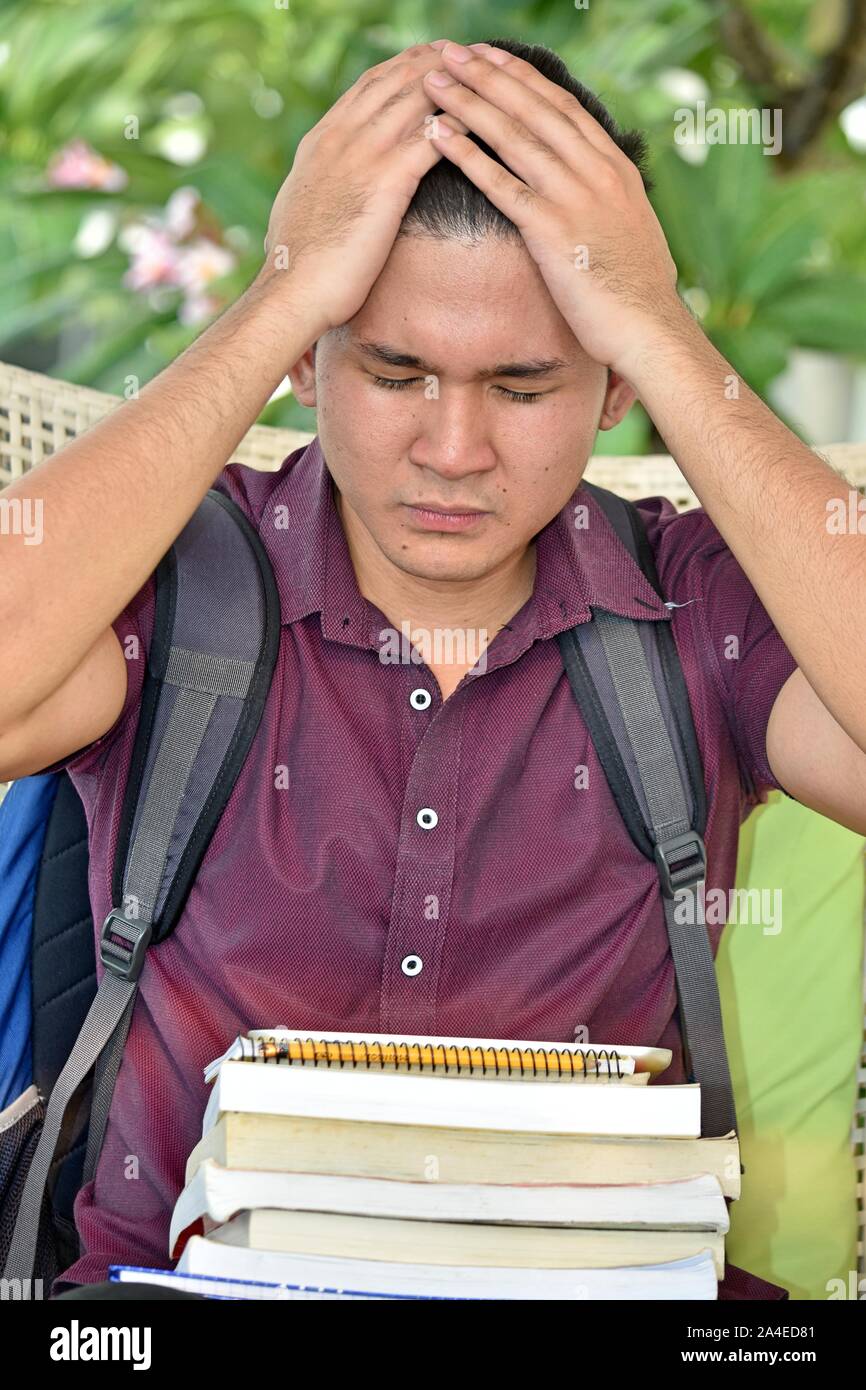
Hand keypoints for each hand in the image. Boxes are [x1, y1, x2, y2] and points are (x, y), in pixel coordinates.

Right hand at [258, 44, 467, 338]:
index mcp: (322, 141)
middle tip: (472, 56)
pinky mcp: (386, 181)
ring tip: (489, 79)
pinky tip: (487, 122)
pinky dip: (461, 124)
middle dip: (438, 62)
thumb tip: (328, 190)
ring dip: (457, 84)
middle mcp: (341, 136)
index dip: (404, 68)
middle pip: (397, 79)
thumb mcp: (305, 209)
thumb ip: (323, 186)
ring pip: (417, 97)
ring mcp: (362, 154)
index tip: (432, 60)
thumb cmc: (298, 266)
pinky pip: (434, 137)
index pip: (369, 85)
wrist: (291, 291)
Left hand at [422, 42, 687, 378]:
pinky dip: (467, 155)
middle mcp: (596, 171)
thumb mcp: (629, 231)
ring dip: (468, 102)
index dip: (521, 77)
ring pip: (512, 136)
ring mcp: (575, 197)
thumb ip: (607, 201)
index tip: (489, 55)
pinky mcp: (552, 230)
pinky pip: (501, 184)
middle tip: (448, 51)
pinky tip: (438, 135)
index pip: (561, 106)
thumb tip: (593, 194)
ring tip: (432, 80)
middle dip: (486, 75)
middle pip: (532, 108)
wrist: (650, 329)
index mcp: (616, 167)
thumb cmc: (637, 292)